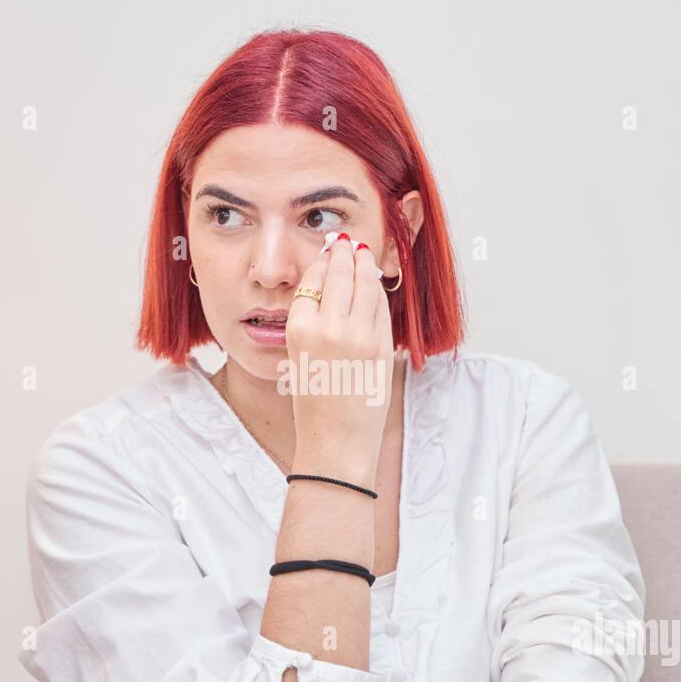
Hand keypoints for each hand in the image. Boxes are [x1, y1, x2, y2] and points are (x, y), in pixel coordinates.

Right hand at [284, 233, 393, 483]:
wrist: (336, 440)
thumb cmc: (314, 404)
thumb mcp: (299, 358)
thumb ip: (311, 323)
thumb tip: (327, 286)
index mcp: (298, 330)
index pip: (312, 280)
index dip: (322, 261)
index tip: (328, 250)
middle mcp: (327, 328)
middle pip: (340, 274)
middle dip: (345, 253)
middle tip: (347, 241)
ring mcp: (358, 336)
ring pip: (364, 285)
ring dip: (364, 264)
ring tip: (364, 252)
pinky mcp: (381, 346)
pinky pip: (380, 308)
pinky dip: (377, 291)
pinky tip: (375, 282)